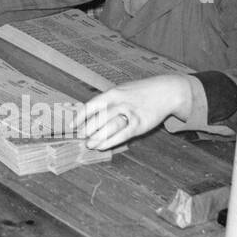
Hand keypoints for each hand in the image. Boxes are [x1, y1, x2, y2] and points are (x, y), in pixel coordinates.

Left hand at [78, 75, 195, 150]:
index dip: (79, 117)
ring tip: (89, 145)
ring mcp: (130, 113)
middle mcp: (119, 103)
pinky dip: (110, 142)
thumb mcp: (121, 90)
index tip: (71, 126)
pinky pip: (122, 135)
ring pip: (109, 128)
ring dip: (96, 138)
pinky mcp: (140, 124)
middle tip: (80, 138)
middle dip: (87, 130)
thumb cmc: (138, 92)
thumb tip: (89, 112)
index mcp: (112, 94)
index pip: (91, 106)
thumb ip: (107, 101)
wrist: (165, 91)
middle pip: (98, 119)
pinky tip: (102, 146)